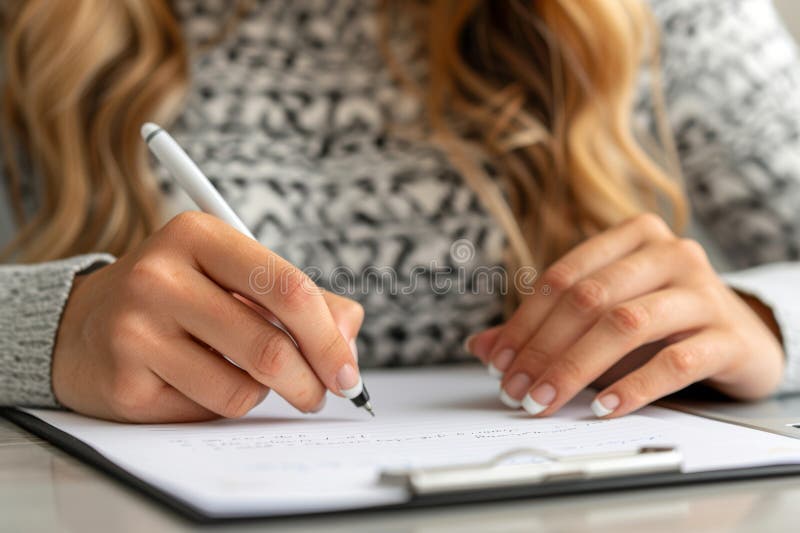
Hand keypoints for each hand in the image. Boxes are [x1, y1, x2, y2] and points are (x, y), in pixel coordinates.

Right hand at [52, 212, 363, 421]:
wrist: (83, 326)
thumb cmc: (180, 298)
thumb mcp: (237, 277)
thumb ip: (303, 300)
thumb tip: (348, 337)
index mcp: (198, 235)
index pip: (287, 287)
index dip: (328, 338)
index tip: (347, 371)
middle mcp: (160, 276)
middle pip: (269, 347)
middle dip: (311, 382)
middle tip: (321, 394)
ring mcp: (135, 329)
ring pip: (242, 388)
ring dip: (263, 394)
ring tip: (246, 376)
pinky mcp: (123, 381)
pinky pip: (207, 410)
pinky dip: (222, 404)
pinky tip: (198, 381)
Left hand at [466, 213, 783, 417]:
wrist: (742, 338)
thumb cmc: (661, 323)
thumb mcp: (601, 317)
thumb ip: (542, 327)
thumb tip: (479, 346)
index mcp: (632, 237)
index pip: (563, 277)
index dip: (524, 323)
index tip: (497, 363)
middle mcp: (670, 254)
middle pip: (589, 299)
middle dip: (543, 349)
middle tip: (517, 390)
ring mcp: (703, 292)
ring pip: (626, 324)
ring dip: (576, 368)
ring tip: (546, 400)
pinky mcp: (728, 335)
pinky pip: (674, 361)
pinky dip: (632, 387)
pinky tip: (603, 407)